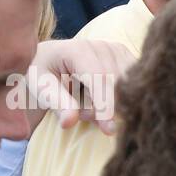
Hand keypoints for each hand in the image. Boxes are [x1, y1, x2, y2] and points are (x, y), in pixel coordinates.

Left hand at [23, 38, 138, 135]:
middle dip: (106, 107)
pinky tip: (104, 100)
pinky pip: (134, 86)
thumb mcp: (40, 88)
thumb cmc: (43, 75)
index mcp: (78, 49)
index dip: (105, 104)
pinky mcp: (128, 58)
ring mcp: (118, 51)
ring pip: (129, 86)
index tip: (108, 129)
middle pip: (117, 84)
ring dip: (114, 104)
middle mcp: (103, 46)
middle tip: (84, 115)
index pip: (99, 79)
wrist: (51, 60)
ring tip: (89, 103)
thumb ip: (56, 103)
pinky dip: (122, 99)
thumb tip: (69, 121)